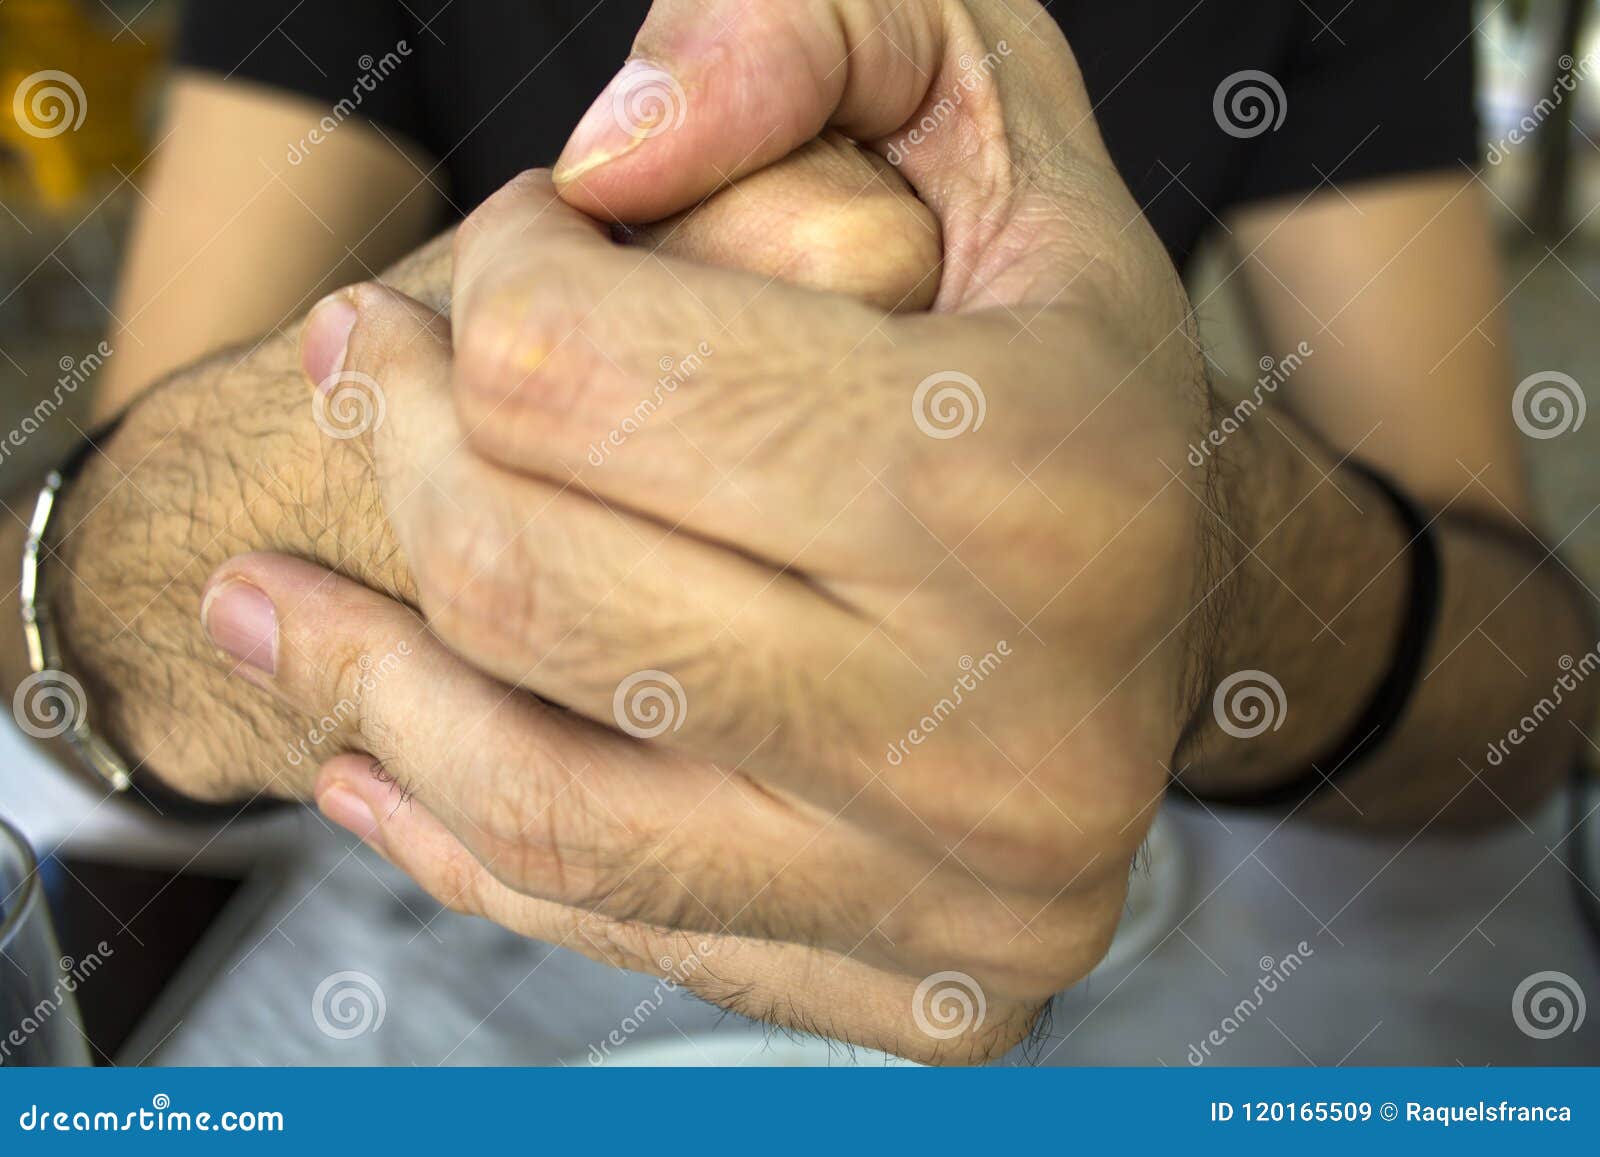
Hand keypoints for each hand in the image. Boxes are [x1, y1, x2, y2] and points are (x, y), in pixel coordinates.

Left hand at [206, 0, 1216, 1060]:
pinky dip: (442, 830)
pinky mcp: (921, 984)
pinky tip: (374, 751)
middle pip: (532, 579)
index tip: (525, 259)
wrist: (1191, 595)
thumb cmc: (1059, 351)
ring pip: (534, 789)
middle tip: (380, 377)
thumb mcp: (978, 116)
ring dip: (354, 671)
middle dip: (402, 445)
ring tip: (268, 592)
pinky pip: (600, 918)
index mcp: (1032, 469)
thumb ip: (806, 34)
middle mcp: (1007, 716)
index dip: (499, 282)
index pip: (585, 373)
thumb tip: (606, 149)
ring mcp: (959, 882)